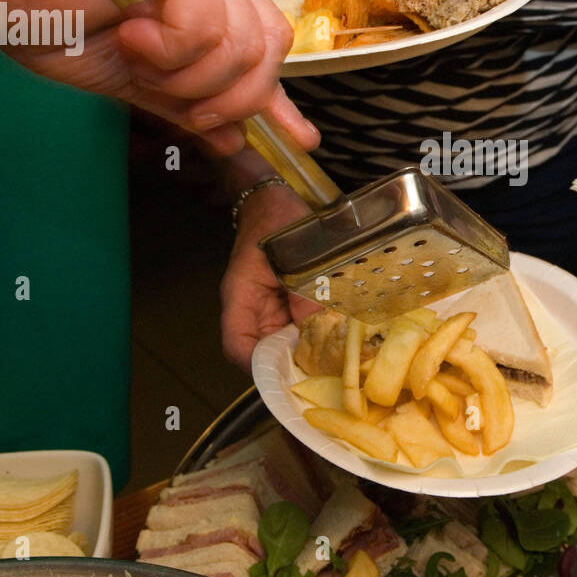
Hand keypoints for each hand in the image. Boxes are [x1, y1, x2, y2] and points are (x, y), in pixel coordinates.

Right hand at [2, 0, 315, 155]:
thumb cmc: (63, 29)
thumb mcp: (143, 84)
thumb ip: (194, 107)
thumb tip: (239, 140)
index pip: (272, 49)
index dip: (278, 97)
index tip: (298, 141)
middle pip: (268, 52)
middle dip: (223, 95)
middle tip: (166, 91)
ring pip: (239, 44)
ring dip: (186, 75)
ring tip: (139, 58)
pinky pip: (204, 25)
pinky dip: (167, 47)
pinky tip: (130, 34)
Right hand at [220, 180, 320, 368]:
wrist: (279, 200)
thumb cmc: (279, 220)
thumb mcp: (296, 255)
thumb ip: (305, 294)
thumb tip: (318, 332)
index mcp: (241, 297)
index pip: (237, 345)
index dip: (258, 366)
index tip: (286, 377)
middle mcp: (252, 309)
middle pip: (263, 352)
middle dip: (291, 366)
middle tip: (324, 375)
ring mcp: (270, 309)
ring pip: (284, 344)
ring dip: (306, 353)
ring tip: (335, 362)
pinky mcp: (287, 305)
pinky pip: (298, 329)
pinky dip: (315, 336)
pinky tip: (339, 340)